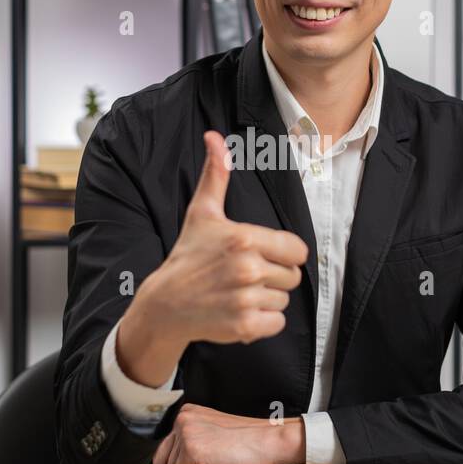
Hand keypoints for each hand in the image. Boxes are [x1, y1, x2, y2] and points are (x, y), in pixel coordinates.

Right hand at [116, 131, 308, 386]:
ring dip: (266, 300)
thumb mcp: (202, 213)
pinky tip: (240, 312)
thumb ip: (216, 175)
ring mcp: (246, 298)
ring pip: (284, 301)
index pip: (297, 250)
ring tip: (239, 293)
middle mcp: (248, 268)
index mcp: (245, 238)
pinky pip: (277, 323)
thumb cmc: (188, 256)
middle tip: (245, 276)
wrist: (165, 304)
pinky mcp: (245, 325)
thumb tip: (214, 137)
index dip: (283, 254)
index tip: (262, 256)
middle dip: (274, 278)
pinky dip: (263, 322)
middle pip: (293, 277)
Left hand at [152, 403, 305, 463]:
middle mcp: (183, 419)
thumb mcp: (214, 430)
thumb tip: (169, 463)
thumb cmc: (248, 439)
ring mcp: (186, 434)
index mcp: (187, 412)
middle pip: (162, 457)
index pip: (165, 445)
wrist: (269, 440)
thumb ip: (193, 437)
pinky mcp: (193, 451)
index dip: (173, 463)